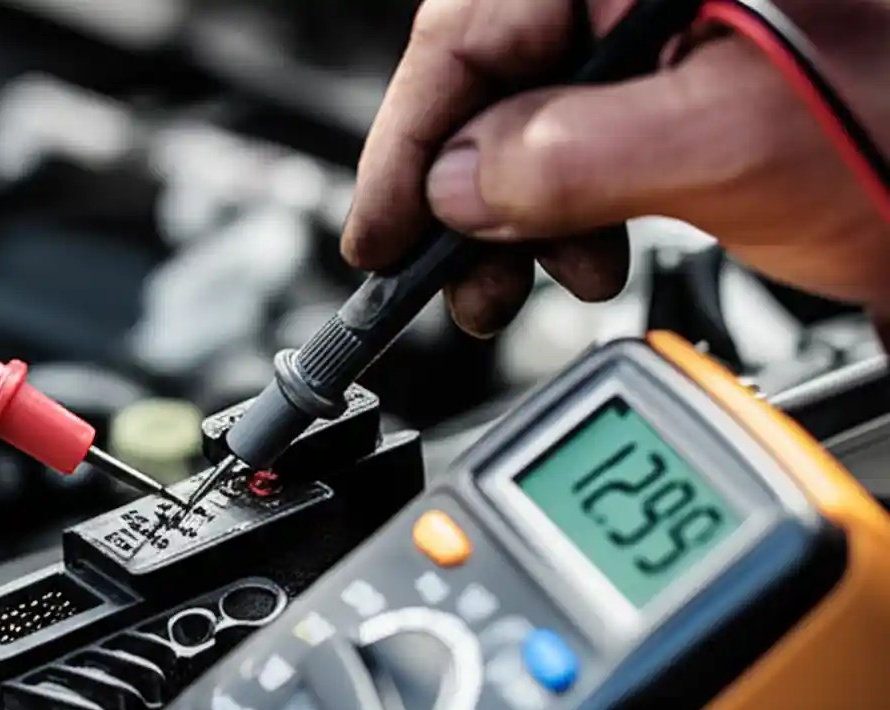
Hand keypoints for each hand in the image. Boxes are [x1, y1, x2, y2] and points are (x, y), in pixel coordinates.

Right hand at [342, 0, 889, 336]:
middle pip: (494, 81)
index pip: (472, 28)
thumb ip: (570, 155)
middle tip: (445, 277)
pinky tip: (579, 258)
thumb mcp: (727, 144)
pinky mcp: (677, 99)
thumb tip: (458, 182)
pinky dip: (561, 219)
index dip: (411, 138)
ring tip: (520, 284)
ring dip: (511, 219)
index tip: (379, 231)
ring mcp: (660, 46)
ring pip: (531, 126)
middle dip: (462, 193)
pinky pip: (580, 153)